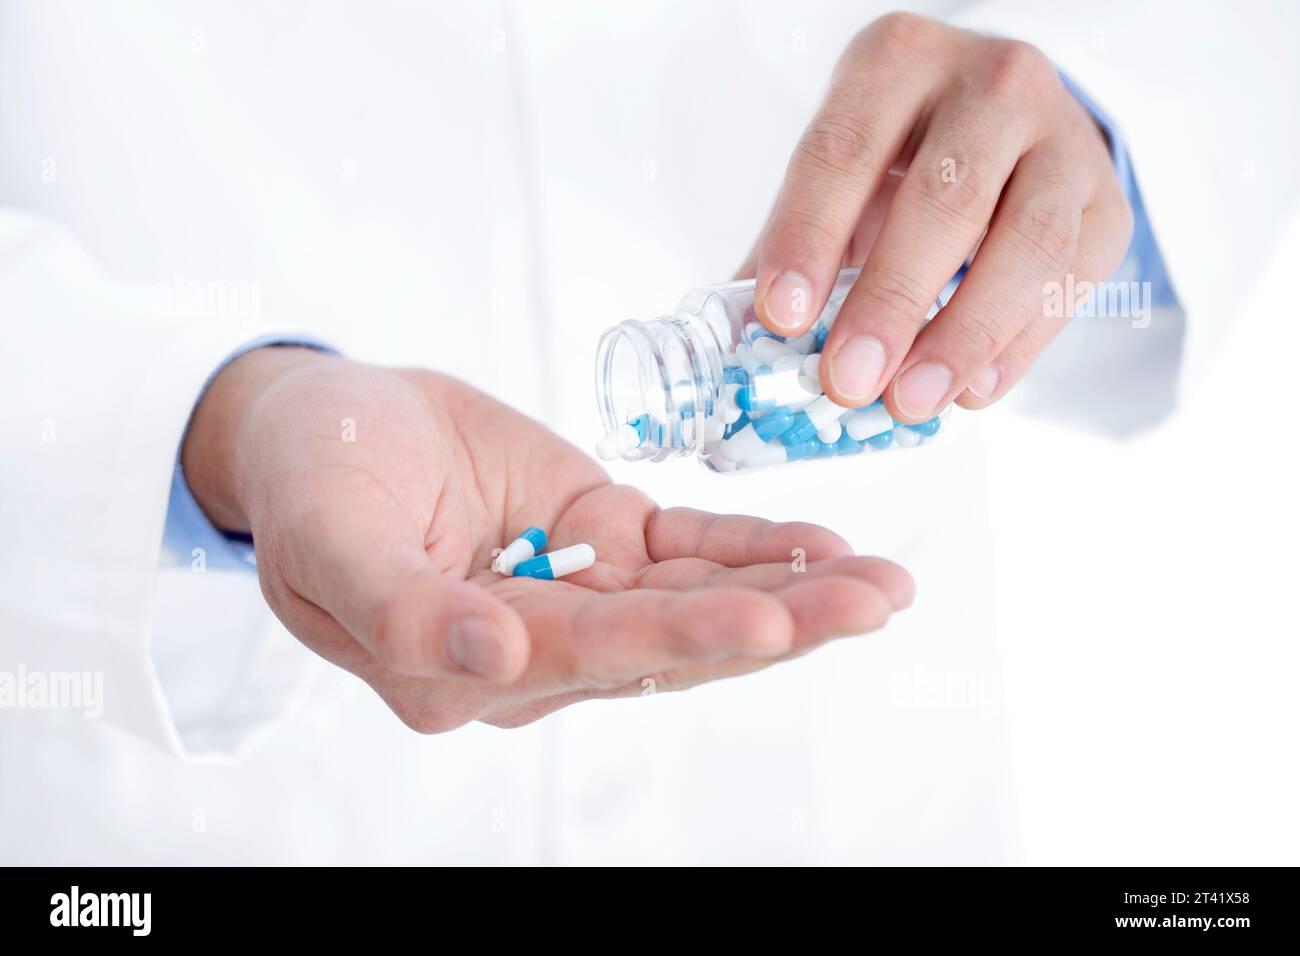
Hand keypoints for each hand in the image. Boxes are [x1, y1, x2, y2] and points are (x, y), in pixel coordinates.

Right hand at [182, 348, 913, 731]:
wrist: (325, 420)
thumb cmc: (310, 476)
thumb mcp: (328, 536)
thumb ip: (400, 608)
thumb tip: (490, 659)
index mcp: (463, 666)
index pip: (589, 655)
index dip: (682, 641)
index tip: (774, 623)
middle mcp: (537, 647)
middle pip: (671, 644)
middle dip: (779, 623)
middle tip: (875, 600)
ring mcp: (579, 593)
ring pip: (698, 601)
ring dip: (793, 590)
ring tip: (883, 582)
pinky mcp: (605, 538)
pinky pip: (690, 549)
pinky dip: (755, 546)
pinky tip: (823, 543)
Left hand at [744, 12, 1133, 421]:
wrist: (1008, 126)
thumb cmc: (900, 158)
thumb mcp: (838, 176)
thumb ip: (792, 249)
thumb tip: (740, 343)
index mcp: (896, 61)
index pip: (844, 149)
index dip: (810, 236)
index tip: (782, 319)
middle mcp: (991, 82)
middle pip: (945, 196)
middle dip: (891, 300)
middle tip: (848, 382)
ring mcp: (1063, 136)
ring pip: (1028, 240)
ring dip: (964, 334)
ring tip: (911, 401)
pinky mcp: (1107, 200)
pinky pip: (1070, 280)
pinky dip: (1019, 346)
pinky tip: (971, 391)